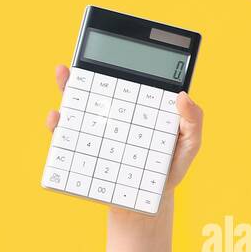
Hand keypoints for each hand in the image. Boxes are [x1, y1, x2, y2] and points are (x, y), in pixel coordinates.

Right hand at [44, 65, 202, 197]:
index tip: (112, 51)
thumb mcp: (189, 144)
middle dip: (82, 71)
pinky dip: (58, 125)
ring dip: (66, 88)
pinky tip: (58, 118)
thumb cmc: (169, 167)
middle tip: (75, 63)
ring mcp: (97, 130)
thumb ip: (193, 121)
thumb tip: (183, 96)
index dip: (117, 61)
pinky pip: (66, 136)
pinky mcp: (83, 150)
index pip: (126, 78)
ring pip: (76, 105)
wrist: (149, 201)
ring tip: (64, 78)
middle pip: (95, 86)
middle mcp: (113, 112)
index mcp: (137, 105)